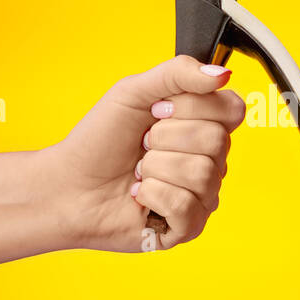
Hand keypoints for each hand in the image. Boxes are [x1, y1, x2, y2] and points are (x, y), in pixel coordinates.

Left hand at [42, 56, 244, 250]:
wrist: (67, 185)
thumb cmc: (99, 142)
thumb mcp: (133, 91)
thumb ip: (179, 73)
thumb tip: (223, 74)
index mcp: (203, 126)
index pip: (231, 109)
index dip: (191, 107)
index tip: (157, 111)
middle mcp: (209, 161)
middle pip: (217, 141)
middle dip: (165, 138)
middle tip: (142, 145)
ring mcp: (202, 195)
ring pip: (201, 174)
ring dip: (156, 169)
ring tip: (138, 172)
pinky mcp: (188, 226)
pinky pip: (186, 206)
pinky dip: (153, 196)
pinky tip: (139, 195)